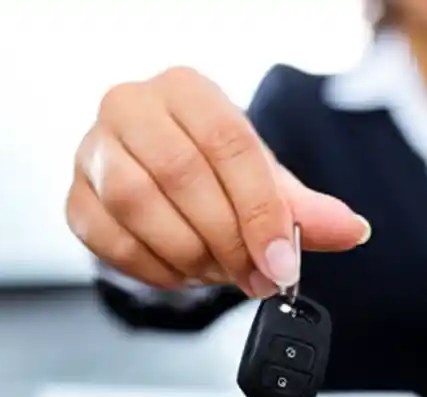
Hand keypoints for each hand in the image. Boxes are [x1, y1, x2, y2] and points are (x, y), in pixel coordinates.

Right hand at [67, 66, 370, 295]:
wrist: (161, 171)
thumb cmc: (214, 169)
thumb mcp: (267, 182)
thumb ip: (307, 209)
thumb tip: (351, 230)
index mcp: (186, 89)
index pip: (228, 143)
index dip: (260, 210)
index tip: (283, 262)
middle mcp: (130, 107)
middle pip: (180, 174)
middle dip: (227, 238)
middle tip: (256, 276)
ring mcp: (93, 151)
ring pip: (137, 205)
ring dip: (189, 253)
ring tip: (221, 271)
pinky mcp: (75, 198)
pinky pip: (111, 242)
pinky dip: (156, 270)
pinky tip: (186, 273)